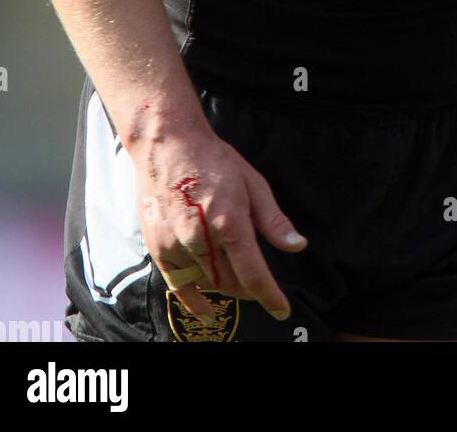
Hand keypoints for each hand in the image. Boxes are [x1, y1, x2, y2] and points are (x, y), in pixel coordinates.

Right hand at [132, 124, 306, 325]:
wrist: (168, 147)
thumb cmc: (214, 161)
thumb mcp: (253, 183)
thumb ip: (273, 220)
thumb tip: (297, 246)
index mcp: (230, 223)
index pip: (253, 274)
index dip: (270, 296)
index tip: (282, 309)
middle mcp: (201, 240)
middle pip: (231, 283)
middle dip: (249, 289)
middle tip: (259, 285)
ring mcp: (177, 246)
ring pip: (208, 284)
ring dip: (226, 288)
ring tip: (236, 281)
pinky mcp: (159, 248)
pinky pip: (178, 285)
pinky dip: (194, 299)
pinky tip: (206, 309)